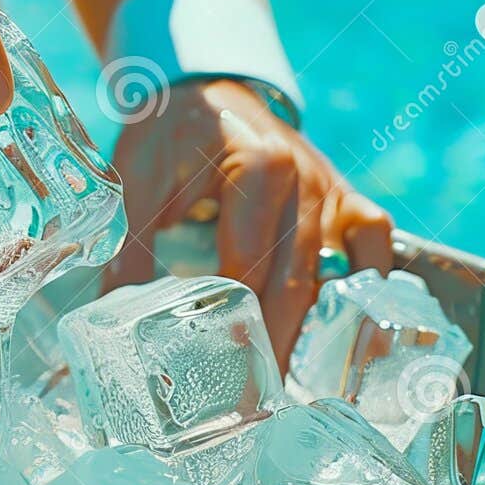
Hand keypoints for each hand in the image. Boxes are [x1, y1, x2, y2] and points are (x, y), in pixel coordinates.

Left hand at [105, 77, 393, 366]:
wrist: (206, 84)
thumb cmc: (171, 131)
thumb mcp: (139, 180)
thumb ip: (132, 247)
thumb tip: (111, 314)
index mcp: (256, 169)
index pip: (247, 264)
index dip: (235, 321)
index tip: (225, 371)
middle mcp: (304, 181)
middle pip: (293, 279)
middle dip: (276, 342)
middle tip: (259, 401)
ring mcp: (330, 189)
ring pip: (330, 274)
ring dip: (314, 331)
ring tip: (293, 384)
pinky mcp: (344, 196)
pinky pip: (373, 246)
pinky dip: (368, 289)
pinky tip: (355, 336)